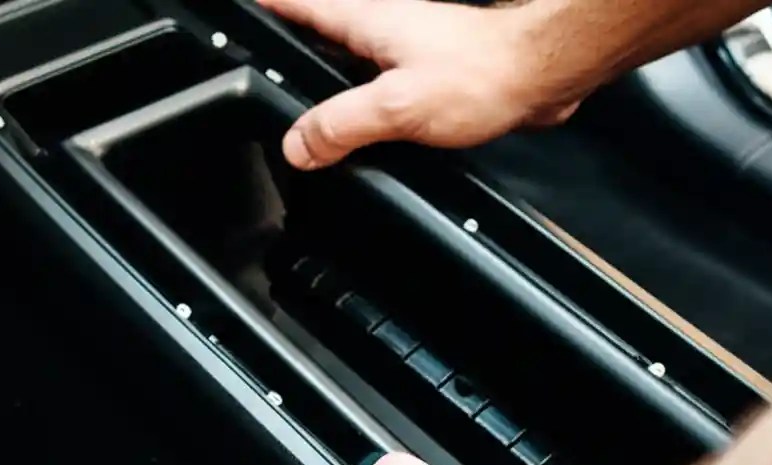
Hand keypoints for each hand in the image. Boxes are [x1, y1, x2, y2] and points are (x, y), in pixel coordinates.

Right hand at [257, 0, 586, 168]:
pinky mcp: (427, 73)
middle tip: (257, 70)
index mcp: (361, 22)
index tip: (233, 19)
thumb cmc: (480, 74)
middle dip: (286, 51)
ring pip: (347, 62)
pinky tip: (362, 133)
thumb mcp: (395, 106)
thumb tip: (297, 145)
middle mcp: (380, 28)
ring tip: (303, 117)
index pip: (293, 5)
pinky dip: (363, 106)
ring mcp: (403, 48)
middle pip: (315, 32)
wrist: (538, 76)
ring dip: (327, 86)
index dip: (262, 11)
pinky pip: (379, 86)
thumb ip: (341, 125)